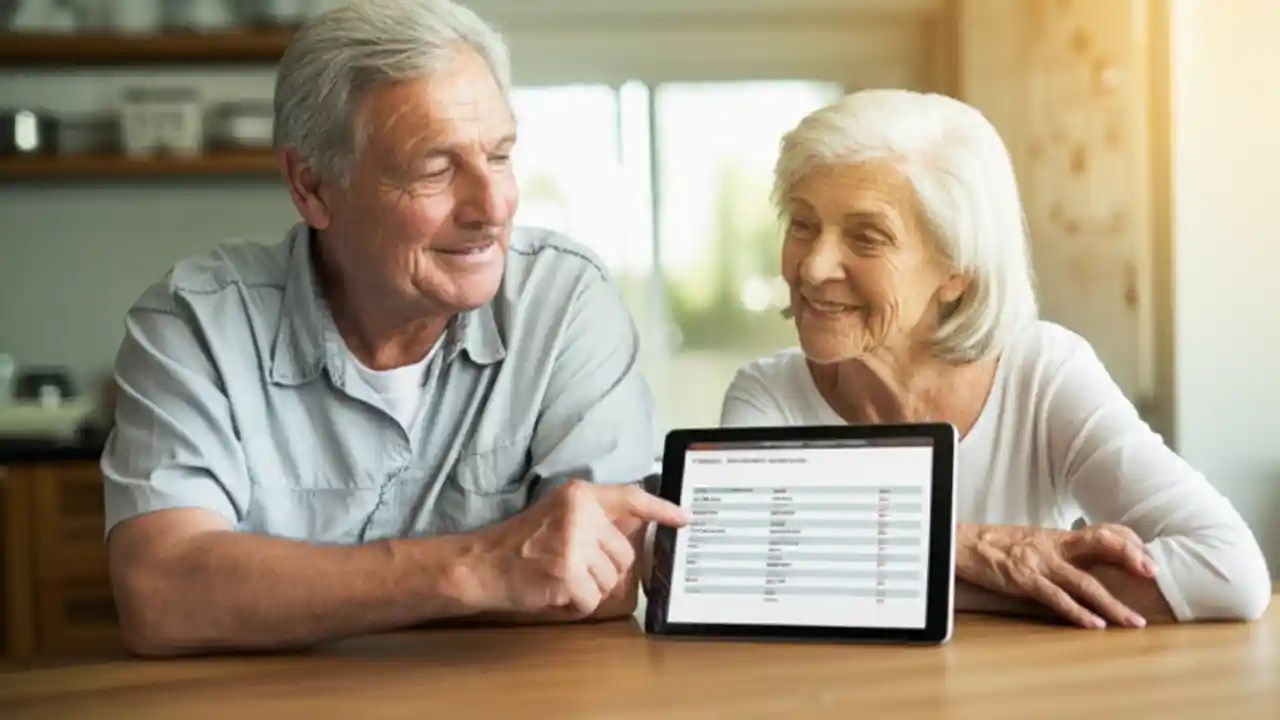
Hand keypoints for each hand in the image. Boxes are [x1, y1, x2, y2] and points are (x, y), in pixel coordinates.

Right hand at [465, 480, 689, 616]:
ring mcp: (574, 544)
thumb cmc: (521, 543)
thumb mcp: (559, 515)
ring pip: (611, 580)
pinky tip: (554, 594)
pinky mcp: (567, 574)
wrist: (483, 564)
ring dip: (589, 589)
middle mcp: (580, 515)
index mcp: (580, 496)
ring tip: (559, 579)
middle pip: (624, 554)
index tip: (685, 519)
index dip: (661, 509)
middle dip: (604, 570)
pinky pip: (592, 600)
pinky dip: (575, 606)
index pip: (631, 497)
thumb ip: (594, 519)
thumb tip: (633, 539)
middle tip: (572, 568)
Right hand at [956, 523, 1158, 628]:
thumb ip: (1062, 551)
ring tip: (1133, 621)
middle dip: (1129, 558)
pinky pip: (1056, 597)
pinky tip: (1095, 626)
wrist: (963, 544)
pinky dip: (1078, 613)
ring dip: (1112, 604)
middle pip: (1100, 544)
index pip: (1103, 532)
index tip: (1148, 559)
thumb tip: (1089, 564)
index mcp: (1060, 537)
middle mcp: (1055, 546)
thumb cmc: (999, 546)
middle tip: (1152, 574)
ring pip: (1085, 582)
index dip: (1129, 543)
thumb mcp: (1036, 542)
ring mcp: (1040, 563)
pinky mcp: (1024, 579)